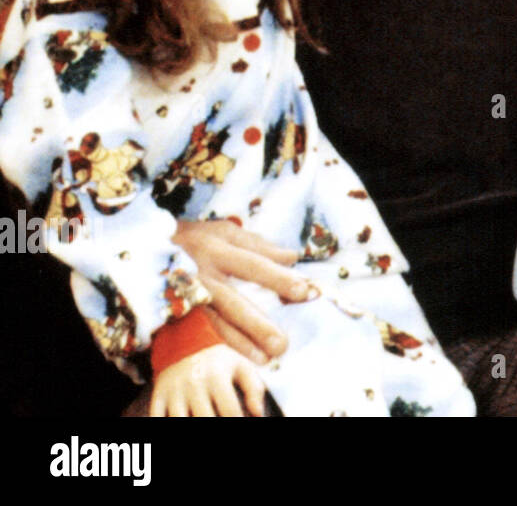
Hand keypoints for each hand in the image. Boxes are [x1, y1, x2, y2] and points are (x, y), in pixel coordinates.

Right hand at [149, 344, 266, 416]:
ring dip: (192, 427)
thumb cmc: (218, 360)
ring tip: (203, 424)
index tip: (242, 426)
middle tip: (221, 430)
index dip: (239, 423)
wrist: (185, 341)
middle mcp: (194, 384)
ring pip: (180, 421)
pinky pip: (158, 418)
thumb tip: (258, 413)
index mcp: (217, 377)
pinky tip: (183, 420)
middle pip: (205, 419)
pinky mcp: (159, 397)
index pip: (231, 411)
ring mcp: (174, 392)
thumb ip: (254, 389)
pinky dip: (166, 423)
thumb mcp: (241, 366)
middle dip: (215, 426)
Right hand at [172, 219, 306, 362]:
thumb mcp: (223, 232)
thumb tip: (292, 257)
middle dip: (256, 324)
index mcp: (215, 249)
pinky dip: (219, 346)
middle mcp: (200, 275)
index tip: (303, 291)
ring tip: (264, 358)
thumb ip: (258, 245)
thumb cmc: (192, 239)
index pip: (252, 265)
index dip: (277, 278)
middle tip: (281, 343)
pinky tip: (239, 358)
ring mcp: (184, 298)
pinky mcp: (173, 313)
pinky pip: (198, 333)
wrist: (139, 249)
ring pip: (213, 324)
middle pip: (231, 302)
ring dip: (239, 343)